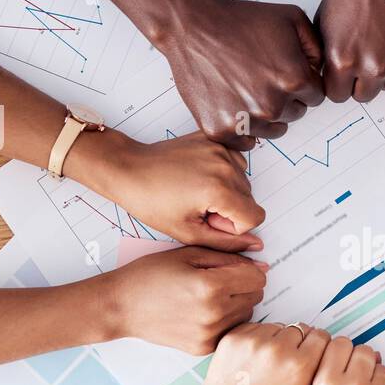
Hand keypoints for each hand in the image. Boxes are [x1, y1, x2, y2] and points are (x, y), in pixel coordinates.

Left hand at [69, 130, 264, 250]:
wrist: (129, 170)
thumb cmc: (150, 200)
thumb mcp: (187, 232)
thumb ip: (226, 243)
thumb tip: (255, 244)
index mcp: (219, 189)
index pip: (255, 216)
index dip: (234, 227)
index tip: (209, 221)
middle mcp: (224, 165)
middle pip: (250, 199)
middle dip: (230, 209)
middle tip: (199, 207)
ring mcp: (219, 149)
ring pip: (244, 182)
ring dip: (227, 191)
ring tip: (198, 192)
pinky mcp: (213, 140)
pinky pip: (235, 162)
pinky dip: (224, 173)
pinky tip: (201, 177)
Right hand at [104, 246, 266, 353]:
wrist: (122, 306)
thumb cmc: (150, 275)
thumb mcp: (188, 254)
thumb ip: (228, 258)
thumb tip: (261, 266)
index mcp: (211, 286)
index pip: (258, 278)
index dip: (249, 269)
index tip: (234, 268)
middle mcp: (214, 314)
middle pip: (256, 296)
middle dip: (244, 286)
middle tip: (218, 281)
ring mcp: (209, 335)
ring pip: (246, 314)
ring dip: (237, 304)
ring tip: (209, 297)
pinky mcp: (203, 348)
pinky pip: (230, 330)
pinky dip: (224, 321)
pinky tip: (203, 312)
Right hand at [108, 0, 324, 144]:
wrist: (194, 27)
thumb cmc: (240, 20)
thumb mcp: (292, 18)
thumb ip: (316, 47)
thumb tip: (321, 70)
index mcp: (294, 80)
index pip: (316, 96)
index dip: (301, 82)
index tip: (284, 71)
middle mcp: (271, 105)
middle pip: (295, 114)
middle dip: (285, 98)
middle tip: (262, 76)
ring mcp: (245, 120)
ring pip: (273, 130)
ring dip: (266, 114)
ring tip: (248, 87)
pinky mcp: (220, 129)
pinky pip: (246, 142)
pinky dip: (243, 128)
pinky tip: (236, 104)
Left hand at [194, 322, 330, 384]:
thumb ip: (316, 373)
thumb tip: (325, 351)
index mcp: (300, 367)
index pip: (321, 336)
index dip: (318, 344)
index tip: (312, 349)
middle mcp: (280, 350)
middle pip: (301, 328)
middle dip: (298, 341)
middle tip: (288, 357)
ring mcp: (256, 341)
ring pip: (279, 326)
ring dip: (278, 338)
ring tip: (268, 360)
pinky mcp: (238, 336)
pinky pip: (258, 327)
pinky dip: (259, 338)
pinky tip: (254, 357)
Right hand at [306, 337, 384, 384]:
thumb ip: (332, 374)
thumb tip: (360, 354)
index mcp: (326, 382)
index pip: (341, 343)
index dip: (343, 352)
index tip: (344, 361)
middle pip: (365, 351)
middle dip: (362, 362)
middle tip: (357, 380)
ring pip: (382, 370)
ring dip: (376, 380)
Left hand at [316, 0, 384, 102]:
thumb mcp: (324, 22)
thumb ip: (327, 56)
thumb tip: (330, 78)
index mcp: (344, 61)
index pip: (338, 96)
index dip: (341, 82)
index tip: (345, 72)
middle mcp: (374, 66)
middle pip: (366, 95)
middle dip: (363, 79)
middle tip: (367, 53)